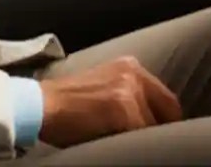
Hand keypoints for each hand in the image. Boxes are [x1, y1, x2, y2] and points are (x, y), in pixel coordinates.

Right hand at [37, 56, 182, 147]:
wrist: (41, 105)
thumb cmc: (67, 103)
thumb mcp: (103, 87)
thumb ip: (128, 94)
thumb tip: (153, 120)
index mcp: (130, 66)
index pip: (166, 99)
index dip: (165, 121)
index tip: (160, 134)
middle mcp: (133, 73)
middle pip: (168, 111)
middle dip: (160, 130)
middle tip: (152, 144)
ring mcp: (128, 90)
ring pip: (154, 127)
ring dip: (144, 138)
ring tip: (128, 144)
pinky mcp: (122, 109)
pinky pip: (141, 136)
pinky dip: (134, 145)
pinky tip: (119, 144)